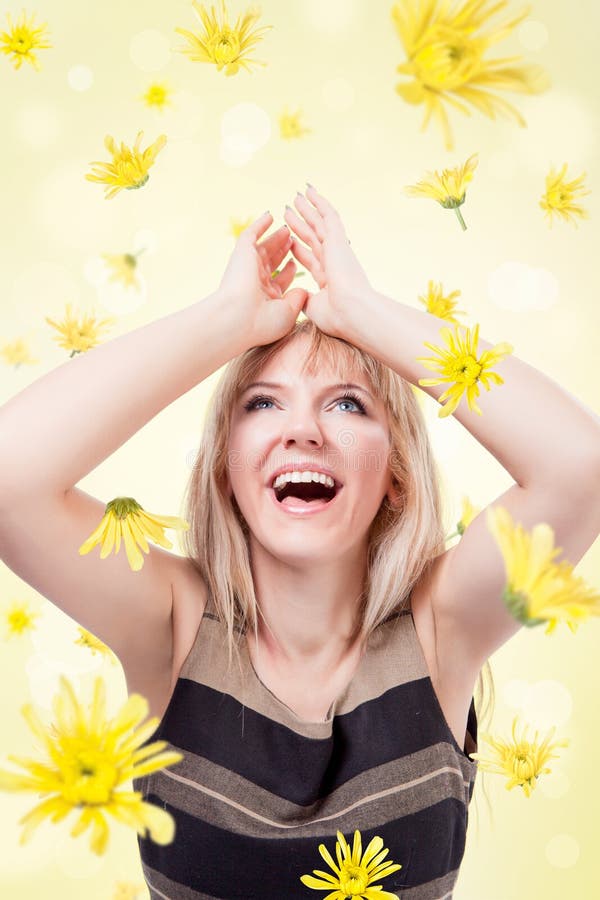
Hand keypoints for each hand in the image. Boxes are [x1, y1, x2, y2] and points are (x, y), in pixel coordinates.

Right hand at [217, 212, 308, 346]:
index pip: (279, 281)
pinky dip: (260, 225)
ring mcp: (249, 267)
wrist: (238, 318)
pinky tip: (269, 216)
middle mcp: (256, 282)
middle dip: (283, 251)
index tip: (297, 263)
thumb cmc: (264, 323)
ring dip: (275, 238)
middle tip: (293, 239)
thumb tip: (304, 290)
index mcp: (267, 298)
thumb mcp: (288, 313)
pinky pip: (251, 234)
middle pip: (272, 262)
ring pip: (264, 248)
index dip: (289, 272)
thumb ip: (298, 299)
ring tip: (286, 228)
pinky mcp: (242, 253)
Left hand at [284, 187, 375, 339]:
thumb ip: (305, 299)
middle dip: (300, 225)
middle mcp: (334, 261)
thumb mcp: (314, 308)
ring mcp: (337, 249)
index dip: (299, 249)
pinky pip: (328, 216)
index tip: (289, 241)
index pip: (311, 259)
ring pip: (319, 224)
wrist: (353, 311)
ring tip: (295, 197)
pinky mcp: (338, 240)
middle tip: (289, 212)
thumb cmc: (337, 317)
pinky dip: (319, 203)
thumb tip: (298, 296)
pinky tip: (309, 191)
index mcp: (329, 279)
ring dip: (307, 210)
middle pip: (313, 238)